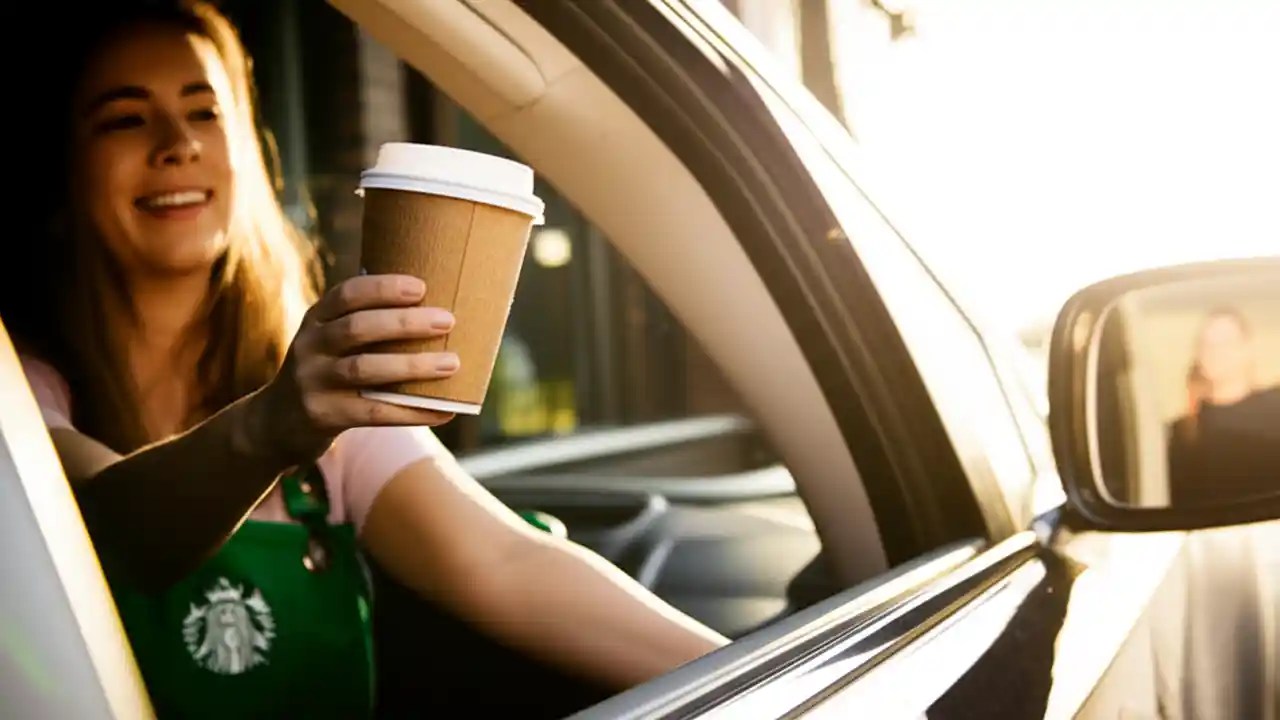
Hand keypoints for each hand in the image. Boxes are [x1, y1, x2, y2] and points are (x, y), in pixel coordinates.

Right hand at [252, 273, 459, 463]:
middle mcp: (310, 346)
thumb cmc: (326, 371)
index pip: (347, 294)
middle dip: (405, 322)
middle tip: (447, 320)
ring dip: (412, 365)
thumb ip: (365, 324)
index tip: (421, 287)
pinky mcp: (323, 415)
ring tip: (451, 363)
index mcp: (316, 319)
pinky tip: (443, 411)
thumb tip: (436, 312)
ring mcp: (313, 382)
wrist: (277, 423)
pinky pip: (373, 412)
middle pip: (358, 328)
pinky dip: (411, 411)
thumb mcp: (330, 340)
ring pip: (365, 369)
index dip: (383, 288)